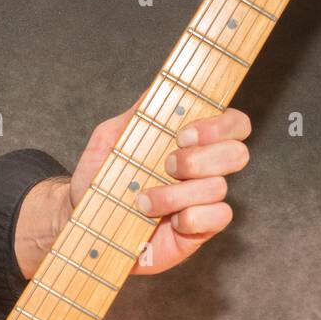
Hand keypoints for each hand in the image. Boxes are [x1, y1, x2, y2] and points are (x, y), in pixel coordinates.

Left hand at [15, 106, 251, 276]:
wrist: (84, 224)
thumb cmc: (99, 181)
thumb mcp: (110, 140)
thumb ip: (136, 114)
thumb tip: (156, 90)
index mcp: (190, 142)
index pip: (231, 123)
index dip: (219, 125)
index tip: (183, 134)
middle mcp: (203, 169)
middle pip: (237, 152)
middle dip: (201, 158)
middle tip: (166, 166)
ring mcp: (203, 200)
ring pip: (218, 187)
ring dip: (176, 194)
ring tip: (143, 202)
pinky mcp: (200, 229)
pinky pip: (218, 217)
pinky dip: (192, 218)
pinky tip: (168, 221)